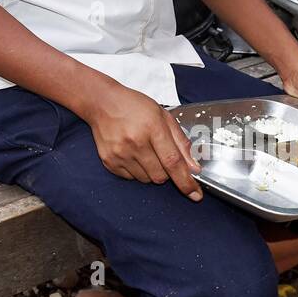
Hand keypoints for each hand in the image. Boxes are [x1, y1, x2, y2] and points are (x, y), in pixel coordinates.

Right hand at [84, 83, 203, 199]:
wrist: (102, 103)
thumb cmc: (134, 106)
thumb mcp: (163, 116)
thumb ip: (181, 142)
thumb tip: (193, 168)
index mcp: (152, 127)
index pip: (173, 161)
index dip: (186, 181)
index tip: (195, 194)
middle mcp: (135, 142)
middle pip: (160, 175)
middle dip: (166, 172)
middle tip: (160, 154)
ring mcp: (120, 153)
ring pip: (146, 179)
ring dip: (151, 171)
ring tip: (143, 151)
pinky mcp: (109, 161)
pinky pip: (131, 178)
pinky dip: (136, 171)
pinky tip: (132, 153)